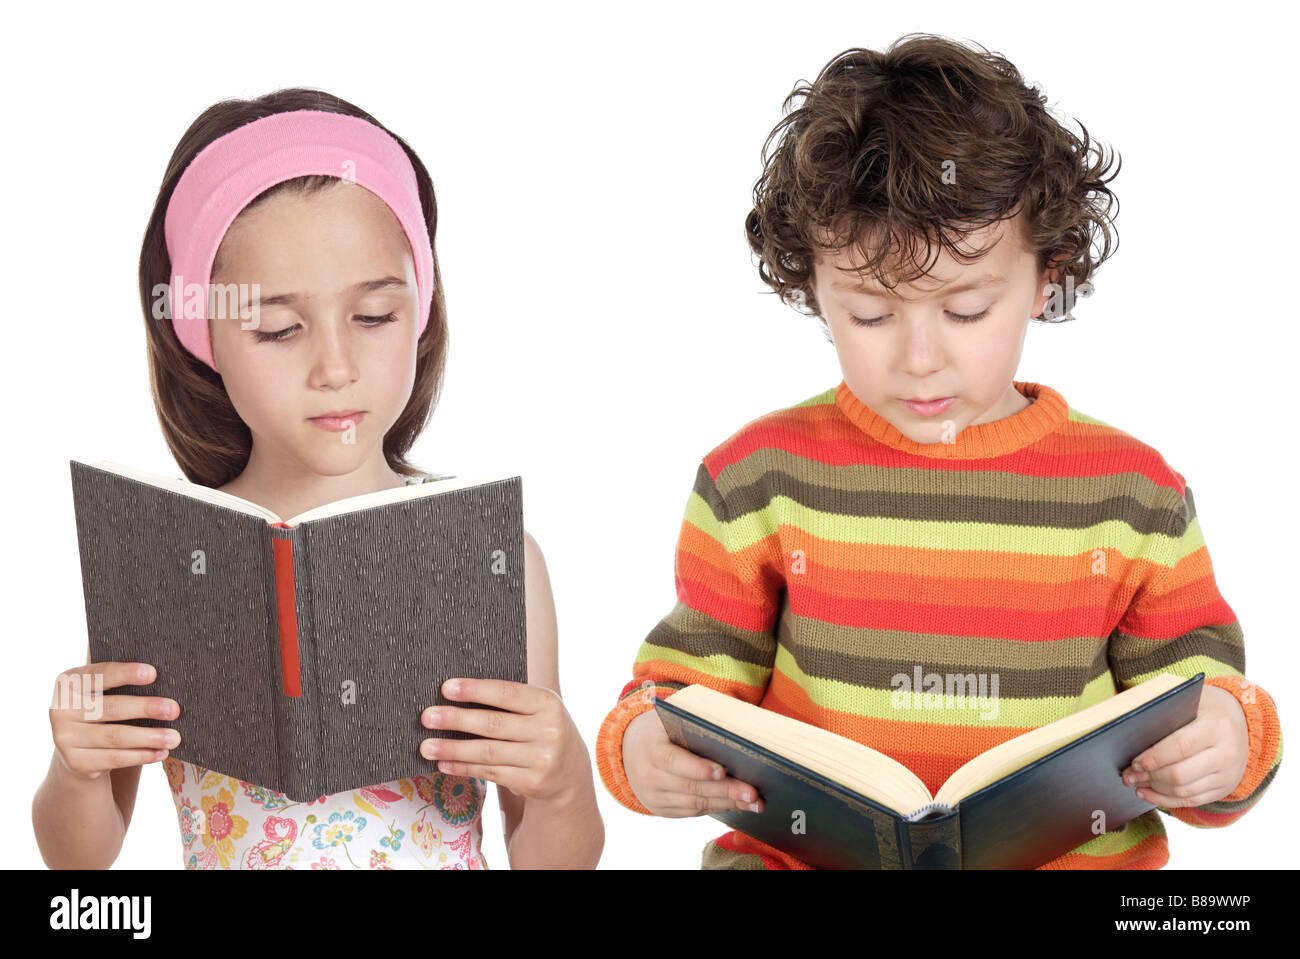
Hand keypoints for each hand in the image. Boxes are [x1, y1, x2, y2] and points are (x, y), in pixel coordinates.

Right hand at [48, 661, 181, 781]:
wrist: (78, 748)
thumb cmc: (101, 710)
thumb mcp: (100, 692)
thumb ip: (118, 682)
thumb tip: (160, 674)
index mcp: (67, 684)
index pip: (99, 675)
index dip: (126, 673)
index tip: (153, 673)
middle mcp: (60, 711)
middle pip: (111, 708)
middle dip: (146, 708)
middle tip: (174, 709)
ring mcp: (65, 739)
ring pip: (115, 737)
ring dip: (149, 737)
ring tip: (174, 737)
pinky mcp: (76, 762)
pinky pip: (115, 758)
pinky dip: (142, 755)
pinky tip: (161, 752)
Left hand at [419, 678, 587, 805]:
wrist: (570, 771)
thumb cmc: (541, 729)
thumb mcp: (537, 709)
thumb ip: (508, 701)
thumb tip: (455, 692)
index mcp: (549, 703)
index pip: (507, 693)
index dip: (475, 690)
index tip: (446, 688)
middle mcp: (549, 731)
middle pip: (493, 724)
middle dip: (456, 719)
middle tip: (427, 716)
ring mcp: (542, 759)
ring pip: (488, 752)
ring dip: (452, 749)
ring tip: (426, 746)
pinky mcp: (532, 782)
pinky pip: (490, 772)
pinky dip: (464, 768)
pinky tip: (444, 764)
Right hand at [622, 707, 763, 816]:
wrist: (631, 750)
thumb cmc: (663, 728)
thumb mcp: (671, 718)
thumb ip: (697, 720)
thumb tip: (737, 726)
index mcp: (650, 748)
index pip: (673, 761)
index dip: (698, 768)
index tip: (722, 770)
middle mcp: (648, 776)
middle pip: (691, 787)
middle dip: (725, 791)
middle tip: (753, 792)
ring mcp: (653, 797)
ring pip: (695, 804)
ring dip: (727, 803)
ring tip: (754, 801)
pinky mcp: (661, 809)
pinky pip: (693, 812)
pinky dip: (717, 808)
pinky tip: (737, 804)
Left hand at [1120, 684, 1249, 807]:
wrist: (1241, 721)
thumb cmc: (1204, 708)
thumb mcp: (1190, 700)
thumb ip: (1166, 712)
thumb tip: (1129, 729)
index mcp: (1216, 726)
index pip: (1180, 746)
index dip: (1154, 757)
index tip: (1134, 761)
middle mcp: (1227, 753)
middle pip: (1181, 774)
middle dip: (1150, 777)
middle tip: (1128, 775)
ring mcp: (1228, 774)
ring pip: (1185, 790)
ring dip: (1155, 789)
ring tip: (1134, 783)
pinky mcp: (1224, 788)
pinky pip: (1192, 801)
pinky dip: (1166, 800)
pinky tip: (1147, 793)